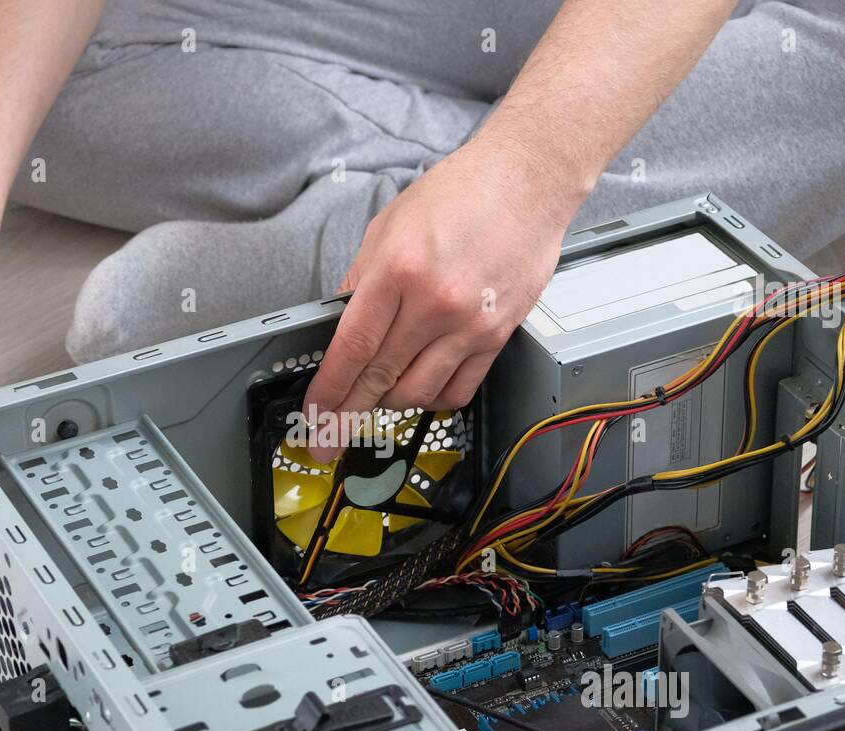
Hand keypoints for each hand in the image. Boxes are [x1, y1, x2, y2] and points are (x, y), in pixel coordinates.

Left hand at [303, 136, 573, 462]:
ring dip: (390, 404)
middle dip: (347, 414)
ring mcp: (468, 323)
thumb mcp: (389, 225)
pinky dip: (434, 399)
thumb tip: (341, 324)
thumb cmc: (462, 191)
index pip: (352, 348)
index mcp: (397, 271)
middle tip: (329, 437)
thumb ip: (361, 279)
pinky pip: (460, 388)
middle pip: (379, 377)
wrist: (528, 179)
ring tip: (375, 401)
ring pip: (418, 391)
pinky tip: (421, 392)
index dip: (329, 388)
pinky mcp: (497, 334)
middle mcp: (433, 303)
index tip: (316, 411)